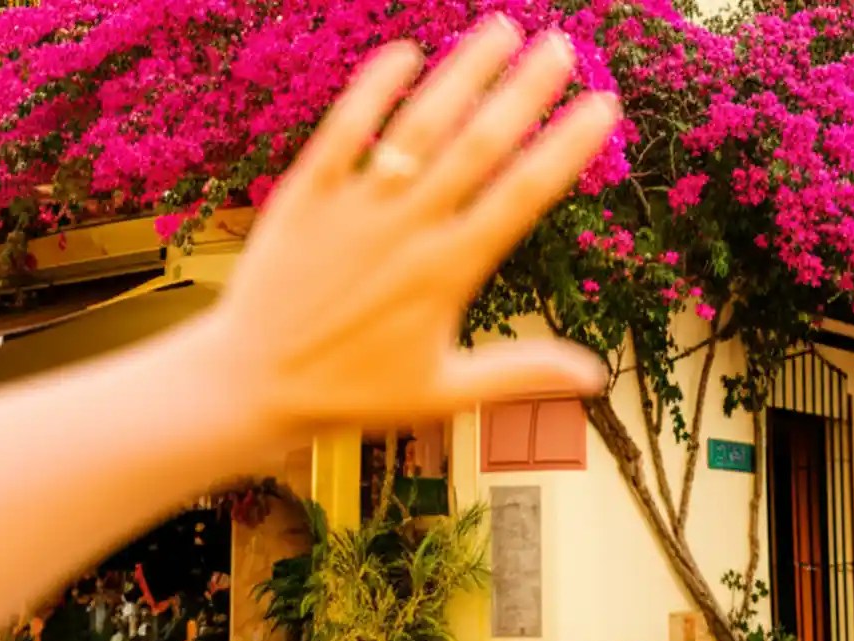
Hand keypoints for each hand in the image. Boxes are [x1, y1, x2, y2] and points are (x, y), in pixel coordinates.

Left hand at [211, 15, 619, 430]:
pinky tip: (405, 52)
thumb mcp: (441, 392)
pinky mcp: (305, 196)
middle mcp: (405, 228)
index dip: (565, 147)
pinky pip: (343, 132)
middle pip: (476, 145)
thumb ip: (520, 373)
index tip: (602, 105)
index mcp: (446, 271)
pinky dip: (372, 90)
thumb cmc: (350, 392)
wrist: (251, 384)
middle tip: (561, 45)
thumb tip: (594, 376)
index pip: (521, 195)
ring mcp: (353, 207)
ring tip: (502, 28)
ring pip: (418, 126)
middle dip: (524, 91)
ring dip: (462, 74)